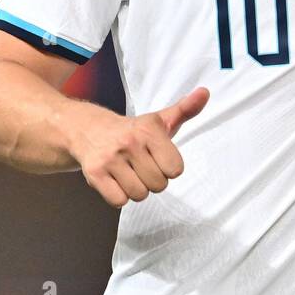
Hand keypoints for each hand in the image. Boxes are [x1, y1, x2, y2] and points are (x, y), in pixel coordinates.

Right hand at [70, 87, 208, 208]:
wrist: (90, 130)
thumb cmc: (134, 131)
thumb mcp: (161, 119)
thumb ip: (186, 109)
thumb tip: (205, 93)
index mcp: (149, 130)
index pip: (175, 169)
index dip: (169, 168)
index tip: (160, 158)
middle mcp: (129, 143)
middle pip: (159, 185)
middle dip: (154, 180)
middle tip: (143, 166)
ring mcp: (110, 159)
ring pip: (139, 195)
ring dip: (137, 189)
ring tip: (130, 173)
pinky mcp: (94, 174)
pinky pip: (119, 201)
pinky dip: (120, 196)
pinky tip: (117, 180)